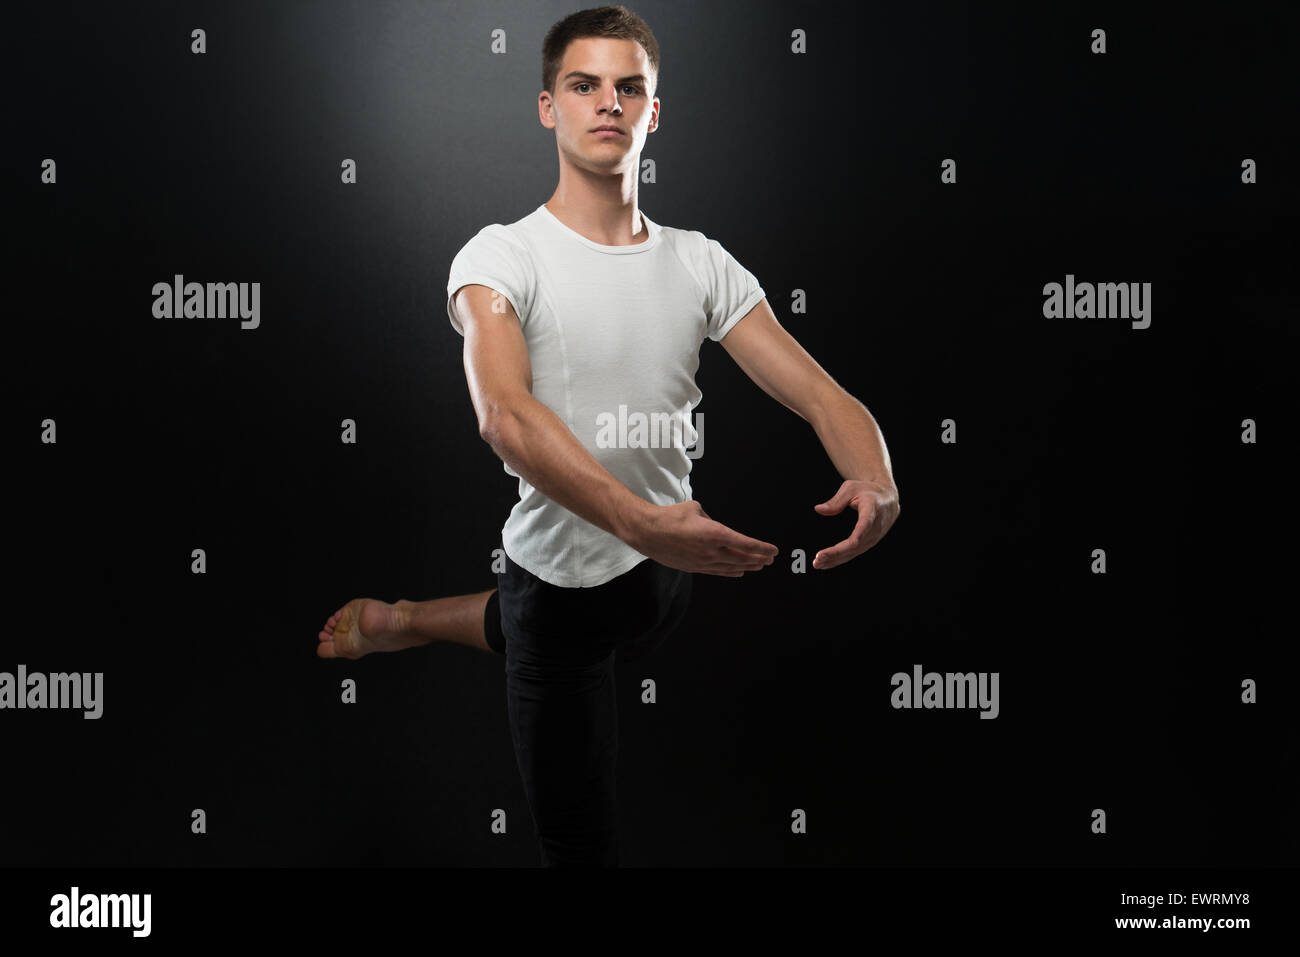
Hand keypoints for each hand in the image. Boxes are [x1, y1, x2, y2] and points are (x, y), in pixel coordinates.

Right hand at [628, 500, 777, 576]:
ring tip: (760, 565)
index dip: (762, 548)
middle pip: (742, 557)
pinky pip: (718, 572)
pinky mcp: (694, 568)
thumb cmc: (669, 517)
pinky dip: (731, 572)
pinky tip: (739, 572)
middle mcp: (711, 550)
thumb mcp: (696, 509)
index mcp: (714, 533)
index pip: (746, 544)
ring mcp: (703, 562)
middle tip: (770, 558)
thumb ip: (711, 520)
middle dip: (759, 558)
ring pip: (732, 566)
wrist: (647, 532)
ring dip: (748, 566)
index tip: (773, 550)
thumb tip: (716, 528)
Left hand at [812, 479, 899, 569]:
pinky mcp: (869, 543)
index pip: (862, 530)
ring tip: (817, 564)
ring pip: (853, 553)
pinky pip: (854, 553)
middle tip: (816, 560)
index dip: (849, 542)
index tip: (833, 550)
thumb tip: (818, 509)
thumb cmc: (868, 491)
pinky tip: (826, 563)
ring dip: (835, 560)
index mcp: (872, 511)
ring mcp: (874, 538)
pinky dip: (840, 559)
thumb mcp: (851, 488)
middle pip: (854, 546)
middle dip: (835, 554)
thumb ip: (836, 501)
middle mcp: (875, 528)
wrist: (888, 499)